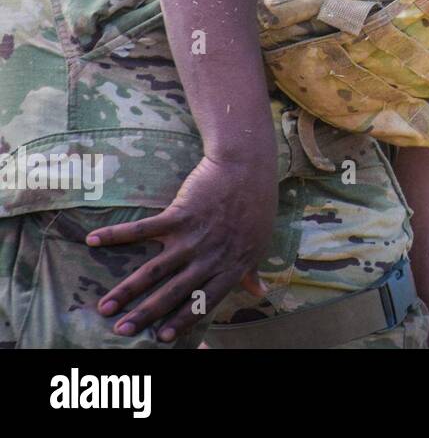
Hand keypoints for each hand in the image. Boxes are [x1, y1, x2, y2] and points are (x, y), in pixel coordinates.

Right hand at [88, 154, 276, 341]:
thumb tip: (258, 292)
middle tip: (122, 330)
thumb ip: (250, 271)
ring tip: (105, 306)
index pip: (203, 301)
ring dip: (127, 289)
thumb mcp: (259, 242)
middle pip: (173, 292)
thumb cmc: (256, 205)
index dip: (182, 320)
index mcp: (230, 266)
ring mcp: (193, 237)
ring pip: (154, 270)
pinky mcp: (179, 215)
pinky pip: (143, 230)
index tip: (161, 338)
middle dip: (145, 314)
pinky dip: (116, 235)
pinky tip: (92, 241)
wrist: (246, 166)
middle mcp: (210, 257)